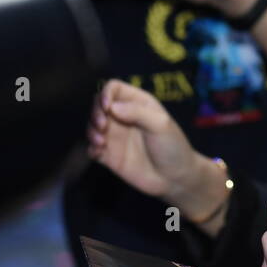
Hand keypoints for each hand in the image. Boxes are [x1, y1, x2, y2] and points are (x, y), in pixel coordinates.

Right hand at [87, 79, 224, 225]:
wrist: (175, 178)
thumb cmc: (173, 147)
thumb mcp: (161, 125)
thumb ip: (138, 113)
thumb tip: (111, 106)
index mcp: (138, 104)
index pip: (114, 88)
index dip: (106, 93)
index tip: (107, 107)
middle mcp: (124, 117)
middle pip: (98, 105)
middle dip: (95, 112)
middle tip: (103, 125)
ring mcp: (115, 136)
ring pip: (92, 125)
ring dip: (91, 130)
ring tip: (101, 141)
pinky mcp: (109, 155)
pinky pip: (91, 147)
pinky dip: (90, 147)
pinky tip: (99, 152)